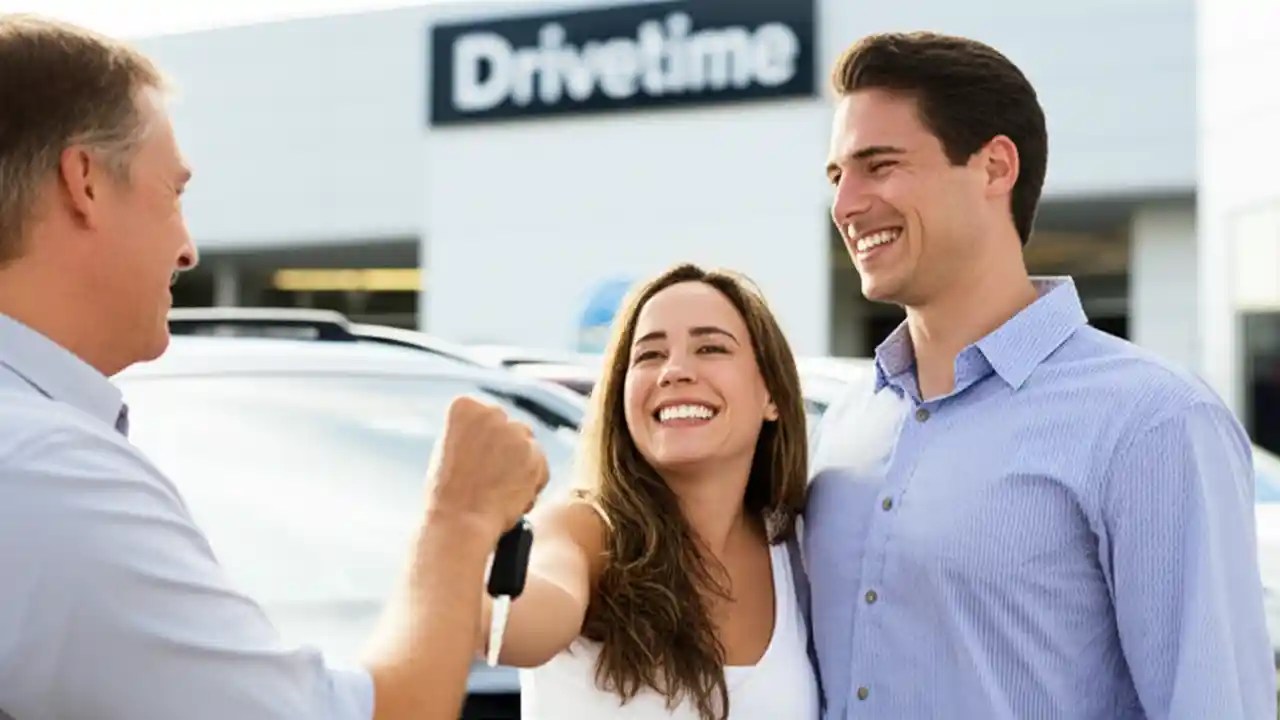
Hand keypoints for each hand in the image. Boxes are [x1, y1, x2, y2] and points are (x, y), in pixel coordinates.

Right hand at [423, 395, 548, 542]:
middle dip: (504, 449)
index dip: (481, 443)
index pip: (484, 416)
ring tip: (498, 489)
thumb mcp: (450, 449)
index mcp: (464, 406)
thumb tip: (500, 437)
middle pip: (508, 427)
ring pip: (527, 445)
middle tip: (488, 478)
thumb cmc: (448, 494)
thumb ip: (475, 434)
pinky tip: (511, 496)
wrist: (460, 521)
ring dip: (519, 464)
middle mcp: (492, 412)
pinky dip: (532, 481)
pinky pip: (541, 464)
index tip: (469, 462)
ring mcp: (515, 431)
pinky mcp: (535, 454)